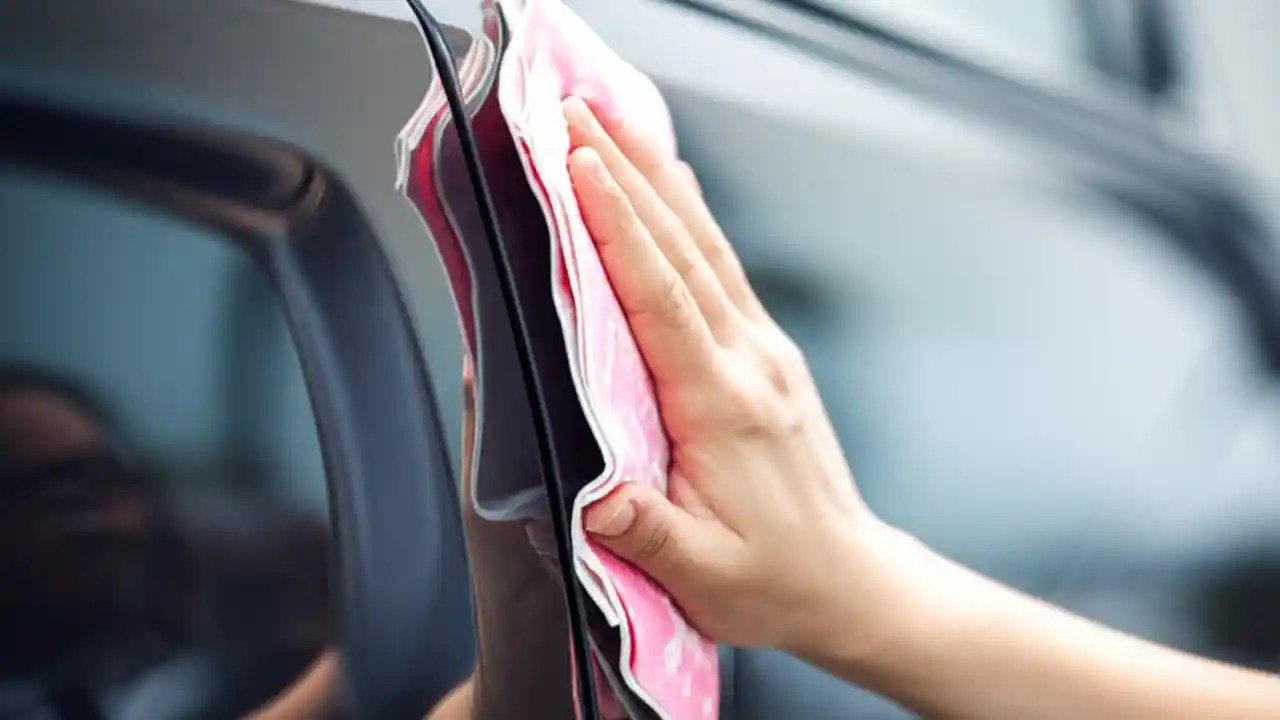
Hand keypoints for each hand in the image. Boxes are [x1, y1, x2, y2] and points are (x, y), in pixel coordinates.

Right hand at [563, 97, 898, 656]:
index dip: (619, 228)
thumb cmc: (772, 579)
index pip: (662, 299)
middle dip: (627, 173)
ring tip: (615, 121)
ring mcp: (764, 350)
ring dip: (658, 178)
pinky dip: (690, 215)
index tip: (580, 166)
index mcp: (723, 405)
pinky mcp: (766, 354)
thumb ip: (645, 532)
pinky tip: (671, 183)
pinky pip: (722, 268)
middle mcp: (749, 361)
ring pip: (706, 247)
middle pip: (683, 249)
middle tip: (577, 112)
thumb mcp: (704, 574)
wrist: (847, 578)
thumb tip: (589, 495)